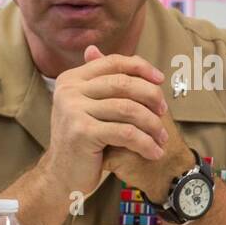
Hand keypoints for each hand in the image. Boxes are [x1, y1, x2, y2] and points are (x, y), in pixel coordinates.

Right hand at [77, 46, 192, 198]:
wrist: (62, 176)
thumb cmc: (81, 141)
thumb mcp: (85, 106)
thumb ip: (95, 81)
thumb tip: (92, 48)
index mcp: (70, 80)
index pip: (112, 62)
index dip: (140, 67)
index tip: (160, 80)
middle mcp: (68, 91)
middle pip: (123, 83)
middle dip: (151, 97)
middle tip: (164, 113)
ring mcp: (73, 111)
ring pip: (128, 109)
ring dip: (152, 124)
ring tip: (161, 138)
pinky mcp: (82, 132)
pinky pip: (125, 133)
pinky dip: (145, 143)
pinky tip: (154, 152)